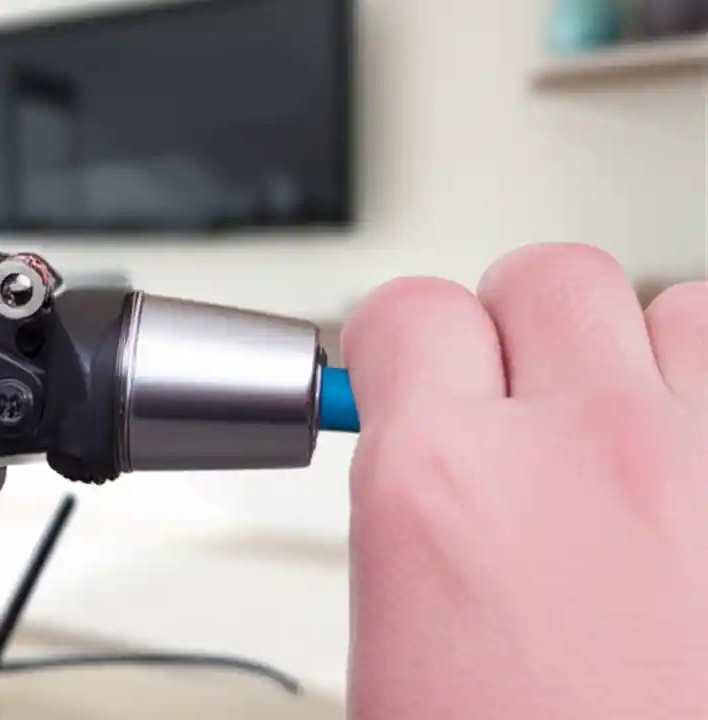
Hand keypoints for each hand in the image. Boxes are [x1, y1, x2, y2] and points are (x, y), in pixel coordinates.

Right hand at [343, 245, 706, 717]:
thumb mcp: (402, 655)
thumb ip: (412, 517)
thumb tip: (429, 458)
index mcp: (445, 491)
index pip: (406, 312)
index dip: (404, 344)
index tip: (418, 371)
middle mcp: (588, 451)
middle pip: (547, 278)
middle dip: (521, 333)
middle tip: (523, 405)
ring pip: (683, 309)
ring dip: (649, 362)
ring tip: (640, 445)